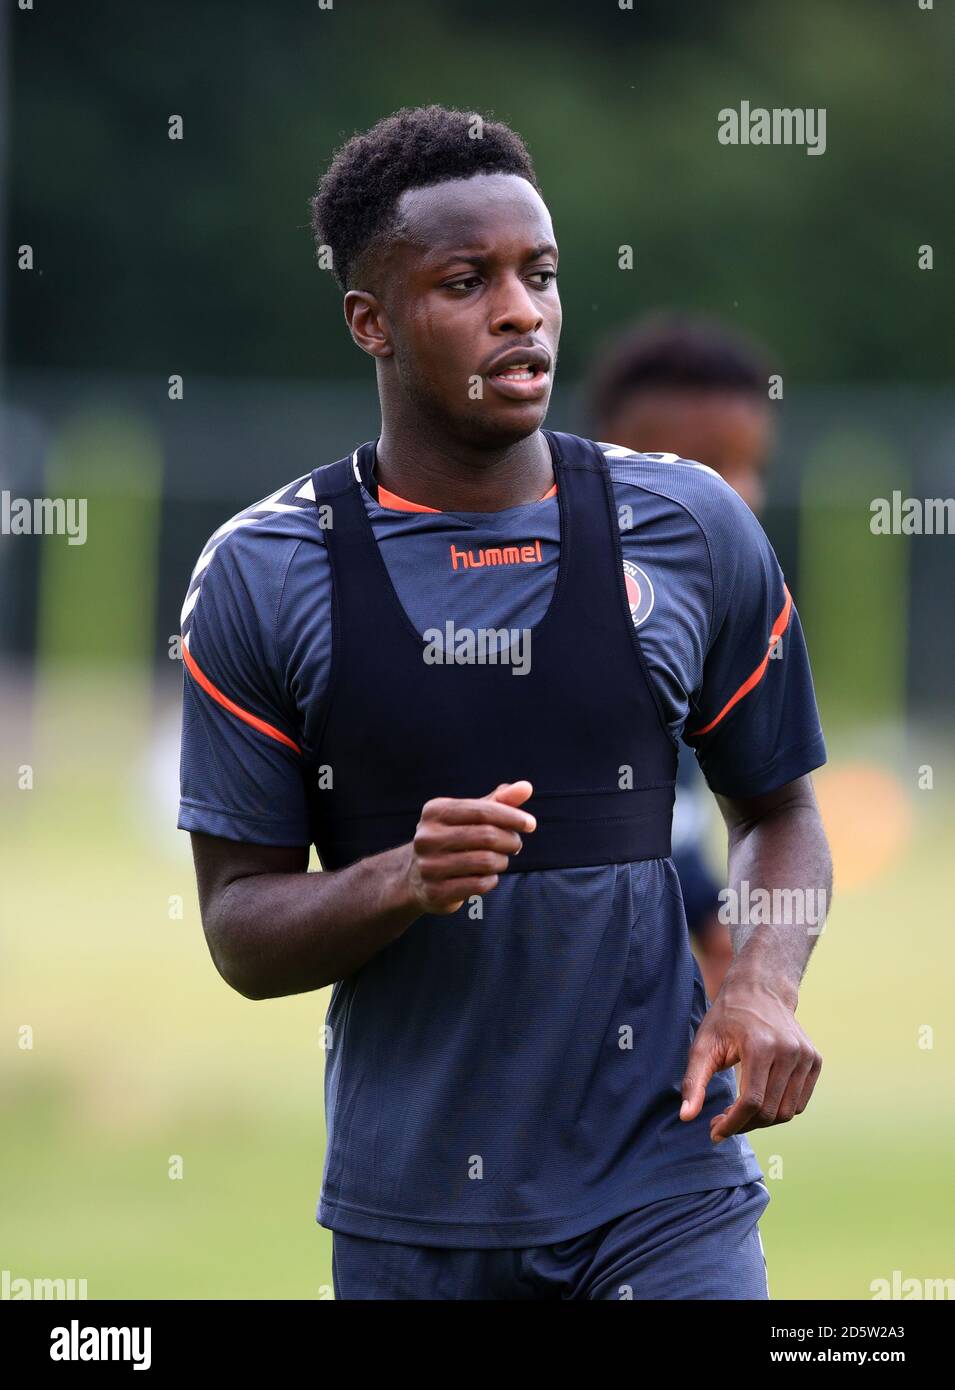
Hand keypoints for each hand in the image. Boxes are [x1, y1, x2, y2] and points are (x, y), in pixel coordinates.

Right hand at [405, 781, 535, 914]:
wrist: (417, 877)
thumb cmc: (454, 839)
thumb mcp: (472, 816)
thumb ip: (499, 801)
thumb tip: (527, 787)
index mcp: (434, 811)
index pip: (483, 811)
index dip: (512, 816)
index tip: (531, 824)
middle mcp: (427, 837)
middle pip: (487, 836)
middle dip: (510, 840)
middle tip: (515, 844)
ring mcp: (428, 866)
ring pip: (486, 861)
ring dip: (502, 861)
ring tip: (501, 860)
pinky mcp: (435, 891)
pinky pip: (479, 884)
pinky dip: (491, 880)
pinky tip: (488, 876)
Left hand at [679, 973, 821, 1143]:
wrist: (759, 990)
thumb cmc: (726, 1018)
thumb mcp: (703, 1045)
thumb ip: (694, 1082)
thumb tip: (686, 1117)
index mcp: (761, 1046)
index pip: (752, 1102)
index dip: (733, 1123)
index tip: (715, 1132)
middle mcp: (789, 1051)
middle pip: (770, 1111)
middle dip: (744, 1124)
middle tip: (722, 1121)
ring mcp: (806, 1056)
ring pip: (787, 1111)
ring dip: (762, 1121)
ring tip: (739, 1112)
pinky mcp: (815, 1060)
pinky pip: (799, 1103)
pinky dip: (778, 1110)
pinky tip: (758, 1102)